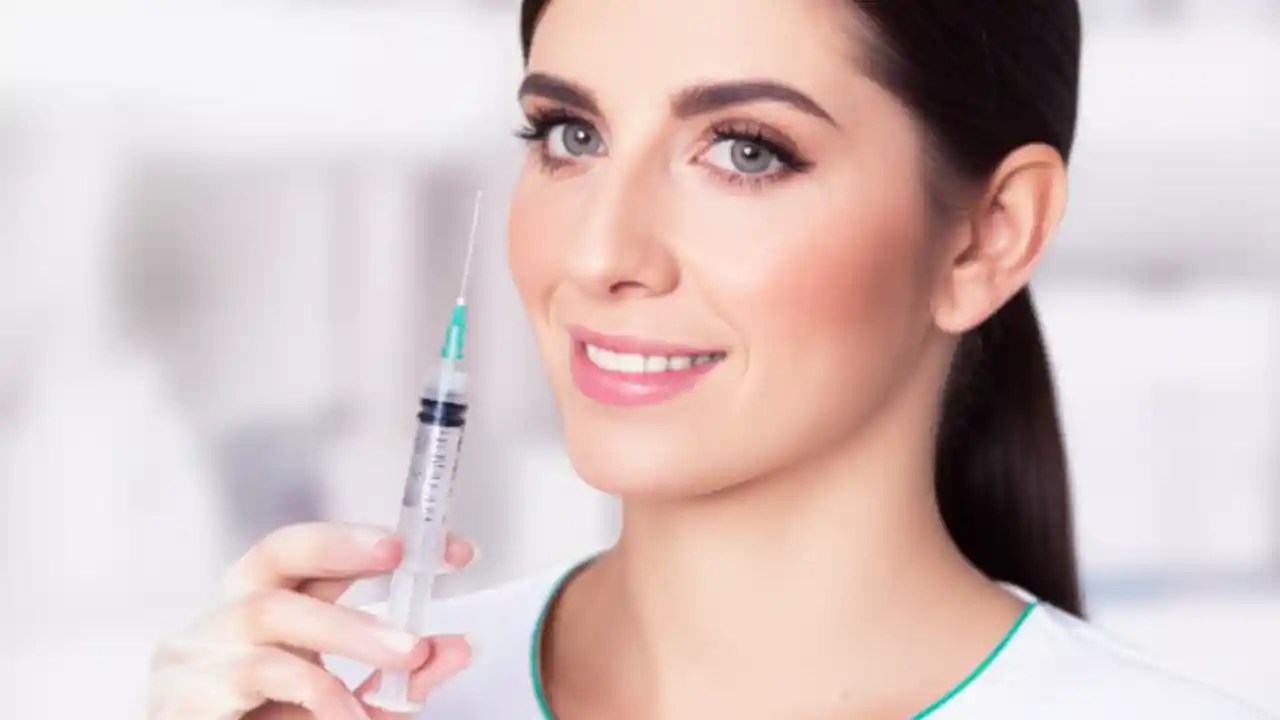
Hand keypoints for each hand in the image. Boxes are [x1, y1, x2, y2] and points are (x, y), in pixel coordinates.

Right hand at [148, 522, 475, 719]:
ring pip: (271, 611)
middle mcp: (224, 619)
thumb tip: (460, 647)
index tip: (443, 549)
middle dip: (344, 549)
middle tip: (404, 558)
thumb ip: (400, 676)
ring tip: (407, 655)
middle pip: (276, 553)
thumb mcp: (352, 703)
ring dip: (351, 629)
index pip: (310, 552)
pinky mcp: (187, 697)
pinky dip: (318, 689)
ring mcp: (196, 655)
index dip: (369, 540)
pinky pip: (258, 672)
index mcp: (260, 607)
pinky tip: (350, 713)